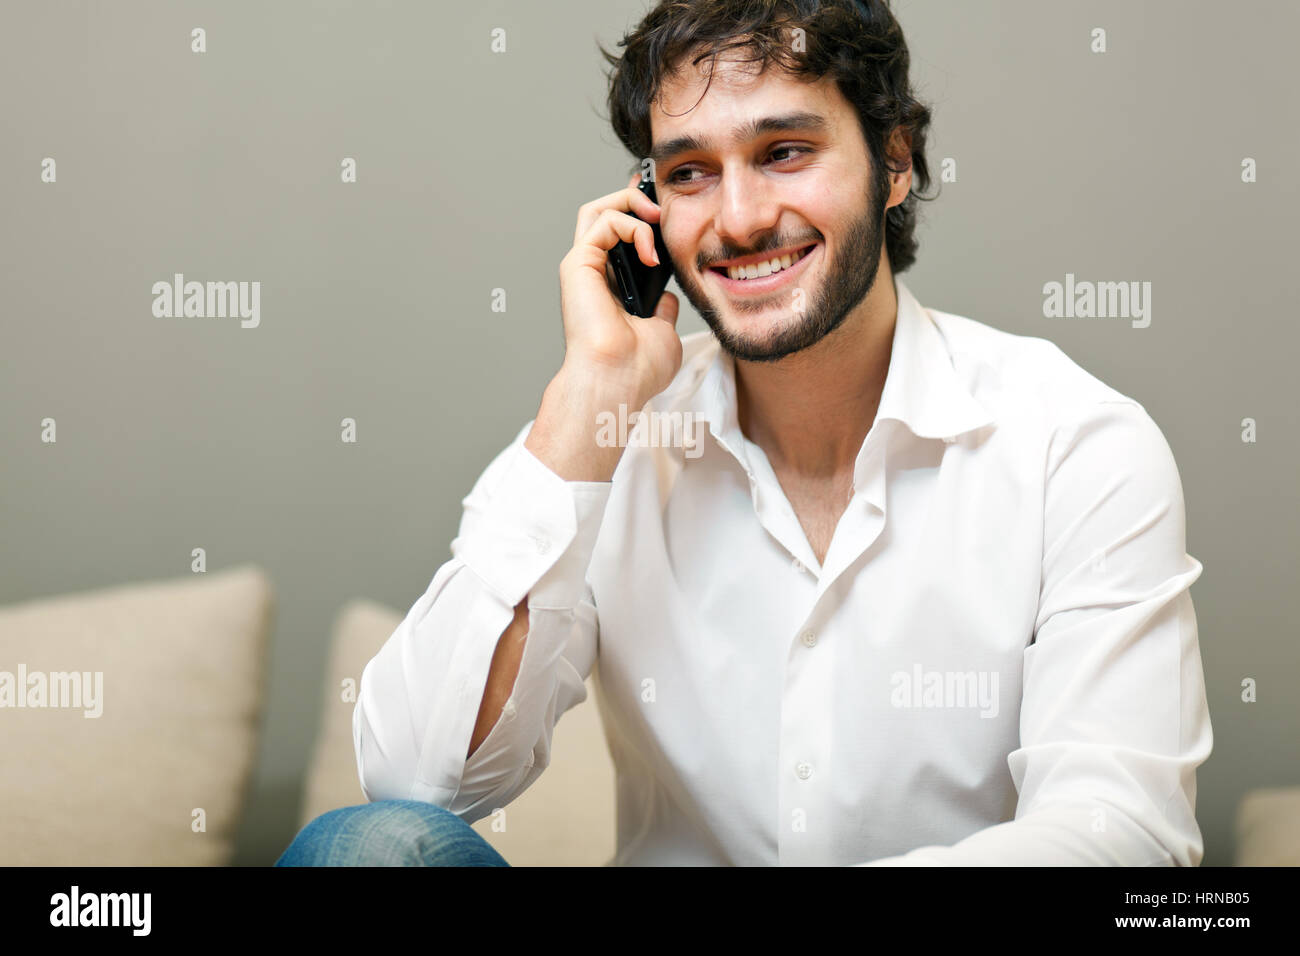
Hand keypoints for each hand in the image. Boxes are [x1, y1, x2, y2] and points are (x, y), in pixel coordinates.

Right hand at [525, 174, 682, 481]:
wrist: (618, 381)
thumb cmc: (637, 368)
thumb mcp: (663, 332)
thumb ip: (662, 310)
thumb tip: (665, 297)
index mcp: (611, 288)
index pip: (620, 237)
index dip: (640, 215)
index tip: (665, 209)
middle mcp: (594, 275)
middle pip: (604, 214)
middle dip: (634, 199)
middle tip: (661, 207)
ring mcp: (584, 268)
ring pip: (598, 210)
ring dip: (631, 203)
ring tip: (657, 218)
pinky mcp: (578, 264)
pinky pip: (603, 222)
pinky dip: (632, 226)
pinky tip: (650, 252)